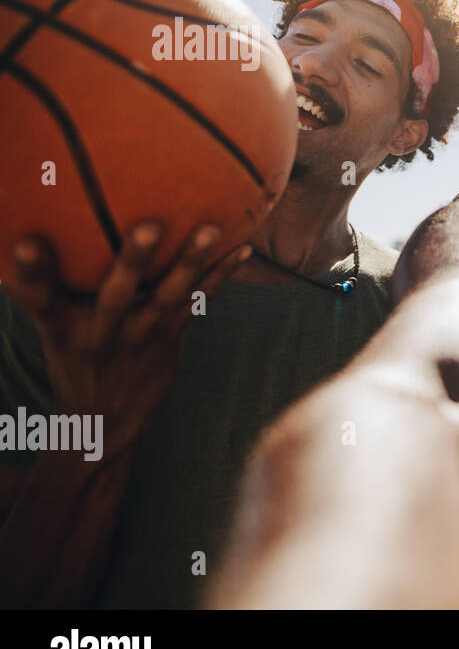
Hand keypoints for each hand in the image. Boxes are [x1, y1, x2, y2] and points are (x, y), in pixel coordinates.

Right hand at [8, 222, 249, 461]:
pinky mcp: (169, 340)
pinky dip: (220, 276)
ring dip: (190, 263)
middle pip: (116, 295)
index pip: (37, 298)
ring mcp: (139, 338)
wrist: (104, 422)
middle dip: (133, 261)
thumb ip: (45, 287)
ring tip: (210, 230)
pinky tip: (244, 249)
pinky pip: (197, 303)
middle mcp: (100, 333)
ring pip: (166, 297)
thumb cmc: (73, 357)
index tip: (28, 243)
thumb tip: (24, 229)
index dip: (31, 272)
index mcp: (59, 327)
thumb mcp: (50, 329)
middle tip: (149, 226)